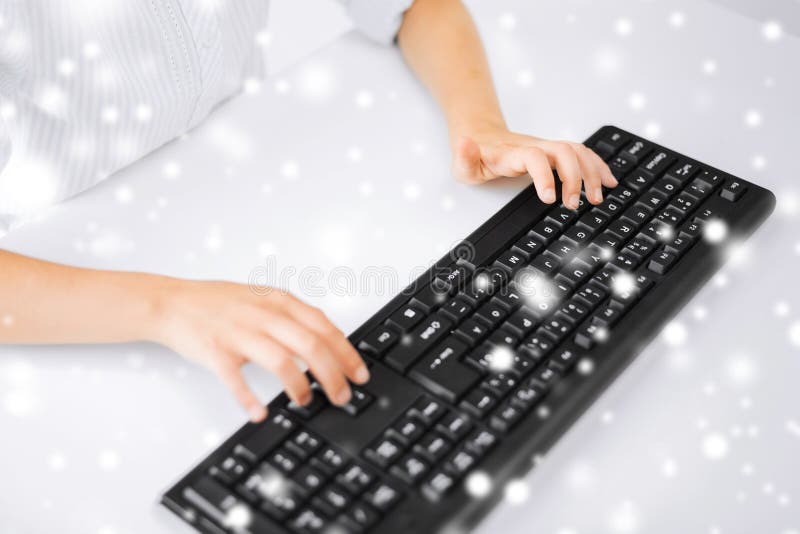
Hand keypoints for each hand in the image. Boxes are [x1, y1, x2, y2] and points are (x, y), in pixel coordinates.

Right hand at [153, 279, 368, 421]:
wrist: (173, 303)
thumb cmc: (220, 304)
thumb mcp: (263, 300)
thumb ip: (294, 318)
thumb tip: (329, 345)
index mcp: (278, 301)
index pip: (324, 327)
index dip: (346, 353)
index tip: (359, 374)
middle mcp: (262, 315)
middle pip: (310, 346)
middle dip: (333, 375)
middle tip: (341, 396)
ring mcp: (239, 333)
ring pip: (281, 361)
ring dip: (299, 386)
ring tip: (306, 401)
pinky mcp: (215, 352)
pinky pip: (236, 379)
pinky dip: (250, 399)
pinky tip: (261, 411)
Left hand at [452, 127, 617, 208]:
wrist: (483, 137)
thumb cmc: (476, 157)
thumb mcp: (463, 163)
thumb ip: (464, 156)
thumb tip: (465, 142)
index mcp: (513, 153)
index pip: (534, 158)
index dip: (544, 176)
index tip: (549, 199)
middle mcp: (535, 147)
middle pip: (564, 152)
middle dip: (575, 178)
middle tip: (574, 204)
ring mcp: (547, 148)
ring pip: (578, 152)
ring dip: (591, 174)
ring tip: (596, 199)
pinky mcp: (555, 153)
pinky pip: (582, 154)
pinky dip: (598, 167)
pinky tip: (609, 182)